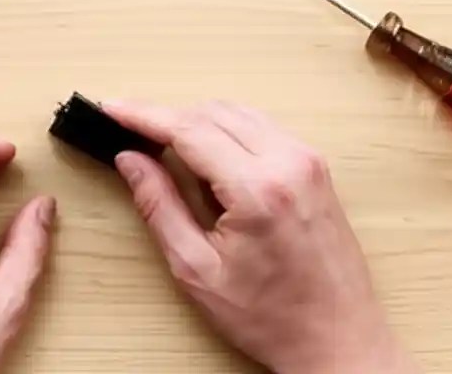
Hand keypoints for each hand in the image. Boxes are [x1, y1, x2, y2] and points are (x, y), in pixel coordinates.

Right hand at [102, 100, 419, 373]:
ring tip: (163, 146)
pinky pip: (261, 127)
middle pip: (212, 112)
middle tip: (129, 131)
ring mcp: (308, 162)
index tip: (111, 108)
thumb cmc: (272, 317)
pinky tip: (206, 158)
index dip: (142, 115)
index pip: (188, 129)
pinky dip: (226, 130)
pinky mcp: (316, 169)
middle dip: (165, 116)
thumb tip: (130, 160)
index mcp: (258, 189)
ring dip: (196, 121)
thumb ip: (159, 206)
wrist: (340, 342)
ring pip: (237, 113)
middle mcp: (289, 163)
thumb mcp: (197, 269)